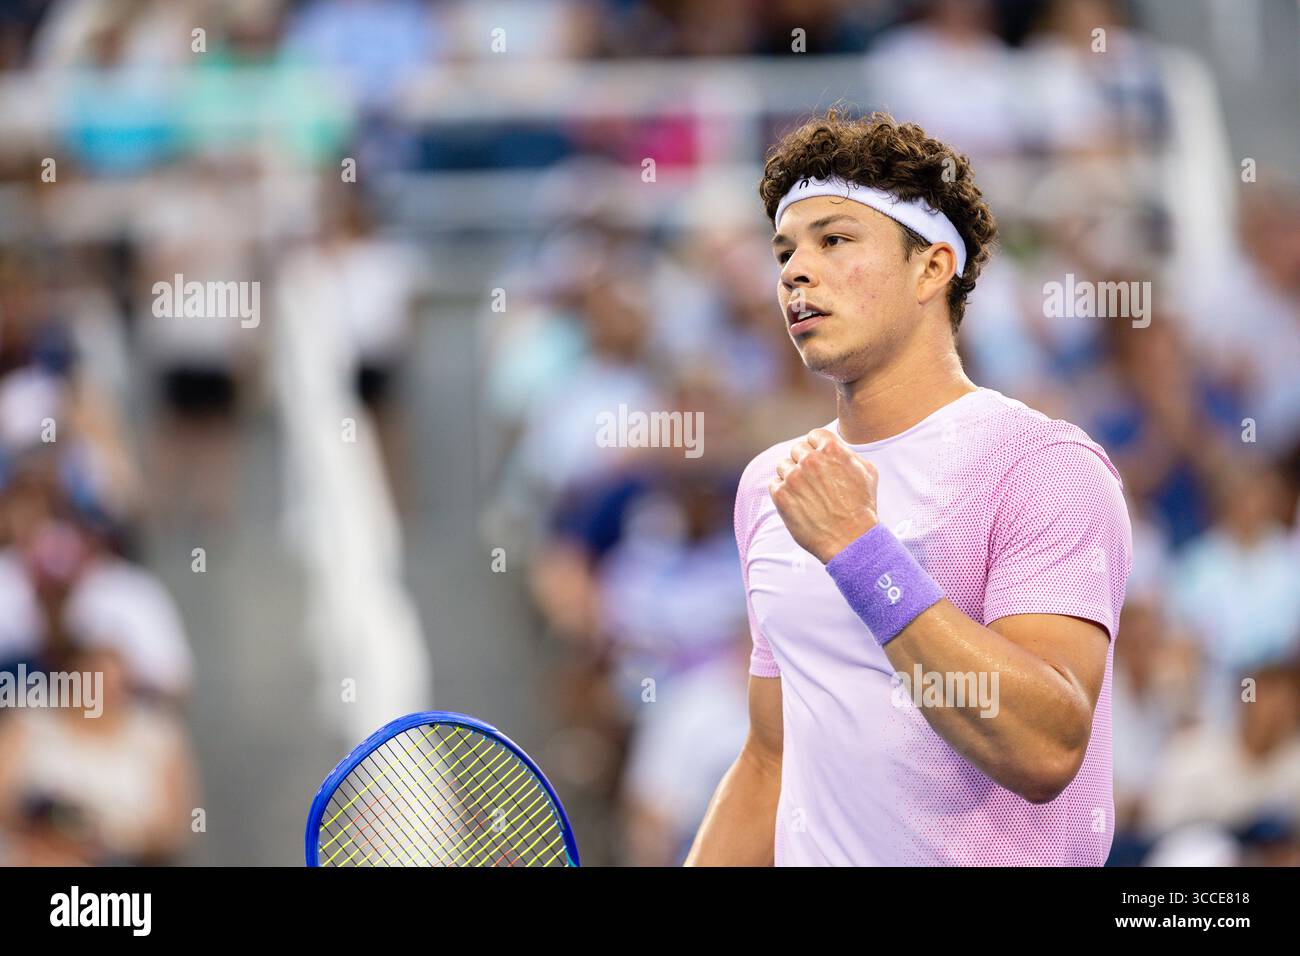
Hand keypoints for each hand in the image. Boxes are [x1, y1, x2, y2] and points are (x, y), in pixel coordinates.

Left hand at [768, 428, 878, 563]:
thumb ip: (848, 453)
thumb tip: (835, 446)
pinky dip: (782, 492)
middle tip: (814, 482)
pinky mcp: (782, 496)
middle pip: (796, 450)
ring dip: (792, 477)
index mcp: (831, 448)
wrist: (850, 539)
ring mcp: (794, 477)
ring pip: (783, 466)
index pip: (813, 436)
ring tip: (806, 494)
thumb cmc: (862, 506)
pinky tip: (797, 502)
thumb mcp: (867, 471)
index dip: (817, 449)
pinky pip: (774, 484)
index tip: (820, 463)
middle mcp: (810, 459)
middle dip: (804, 462)